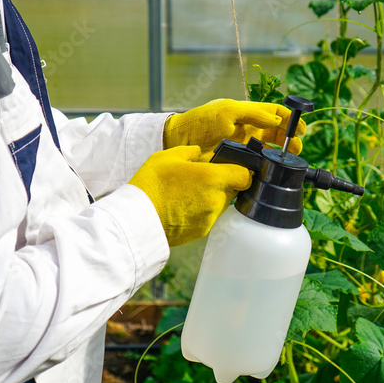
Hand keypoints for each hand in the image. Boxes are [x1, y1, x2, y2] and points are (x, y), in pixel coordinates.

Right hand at [129, 145, 252, 246]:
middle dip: (225, 182)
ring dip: (213, 196)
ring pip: (223, 203)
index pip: (246, 175)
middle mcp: (216, 199)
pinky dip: (203, 210)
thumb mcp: (167, 156)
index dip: (243, 170)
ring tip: (190, 192)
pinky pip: (210, 216)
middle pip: (235, 189)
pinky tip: (184, 205)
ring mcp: (210, 217)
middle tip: (204, 177)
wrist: (137, 219)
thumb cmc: (151, 185)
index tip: (234, 166)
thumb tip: (200, 152)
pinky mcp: (202, 231)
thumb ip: (190, 151)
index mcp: (212, 177)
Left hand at [164, 99, 306, 158]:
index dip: (290, 118)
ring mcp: (244, 148)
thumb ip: (253, 114)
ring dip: (280, 155)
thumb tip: (277, 120)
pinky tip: (272, 172)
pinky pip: (257, 167)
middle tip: (295, 149)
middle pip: (277, 134)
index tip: (301, 128)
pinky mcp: (238, 164)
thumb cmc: (200, 121)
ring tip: (287, 161)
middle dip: (290, 140)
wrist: (178, 142)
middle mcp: (249, 131)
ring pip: (269, 151)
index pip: (275, 113)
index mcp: (248, 114)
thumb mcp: (226, 111)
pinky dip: (267, 169)